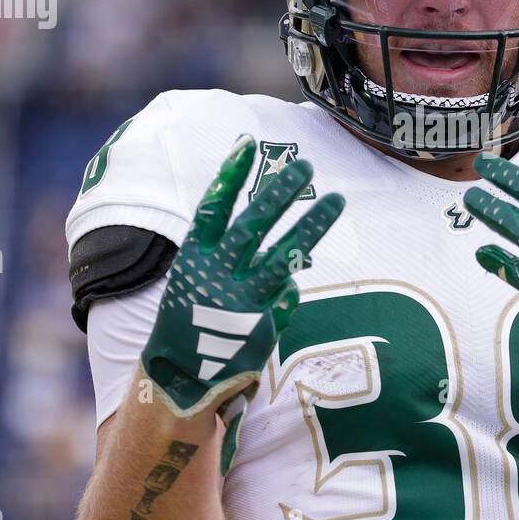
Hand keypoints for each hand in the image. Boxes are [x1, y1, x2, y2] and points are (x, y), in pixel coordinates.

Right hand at [141, 135, 344, 421]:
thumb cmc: (192, 314)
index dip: (230, 175)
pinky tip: (286, 284)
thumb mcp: (196, 275)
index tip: (248, 144)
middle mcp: (216, 274)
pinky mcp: (262, 321)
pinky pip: (287, 290)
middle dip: (280, 192)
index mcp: (193, 257)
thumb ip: (228, 248)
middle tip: (306, 165)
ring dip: (312, 224)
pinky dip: (289, 284)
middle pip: (254, 224)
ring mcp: (241, 298)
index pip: (213, 207)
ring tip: (336, 199)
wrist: (182, 375)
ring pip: (283, 254)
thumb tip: (267, 211)